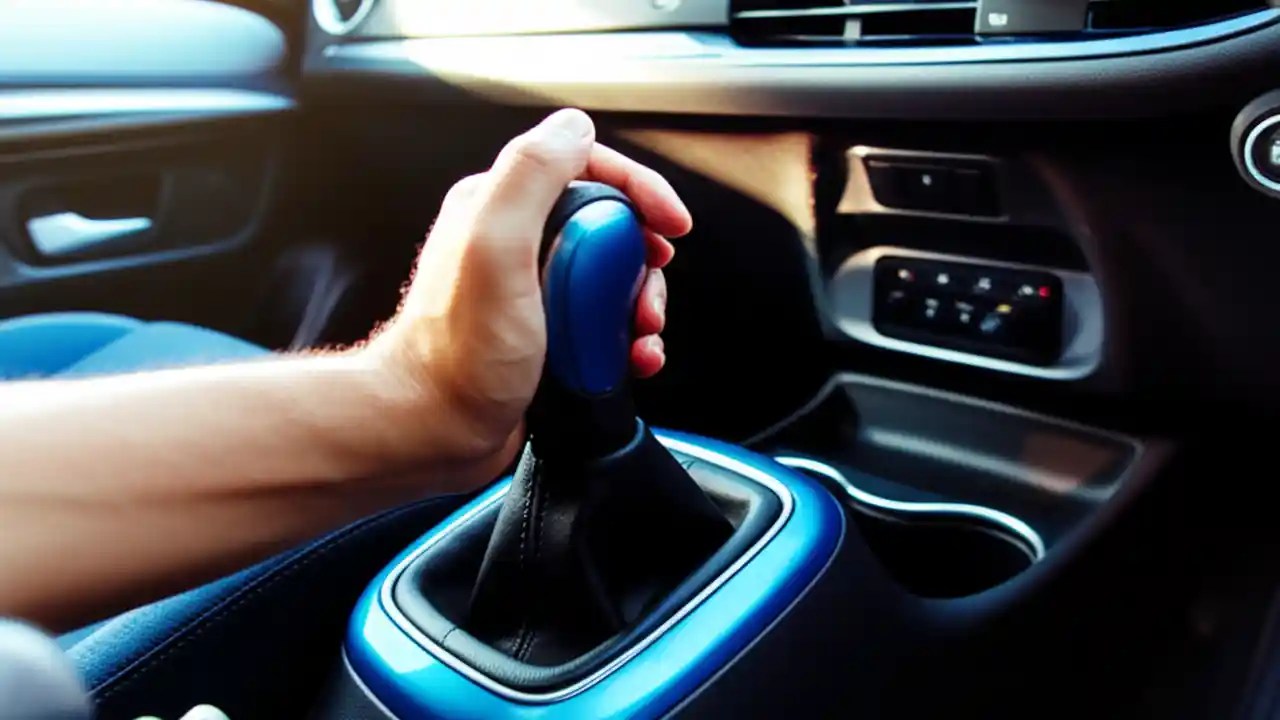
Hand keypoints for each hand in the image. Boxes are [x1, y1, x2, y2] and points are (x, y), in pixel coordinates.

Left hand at [366, 109, 690, 487]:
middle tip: (648, 294)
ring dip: (641, 306)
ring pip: (613, 278)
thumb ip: (531, 174)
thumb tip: (574, 126)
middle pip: (610, 225)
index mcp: (500, 206)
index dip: (640, 189)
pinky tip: (630, 360)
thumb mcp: (495, 245)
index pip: (588, 168)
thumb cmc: (457, 353)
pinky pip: (603, 322)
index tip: (672, 223)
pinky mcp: (546, 334)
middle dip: (644, 259)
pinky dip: (627, 340)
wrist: (434, 431)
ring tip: (639, 335)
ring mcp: (532, 291)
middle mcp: (516, 243)